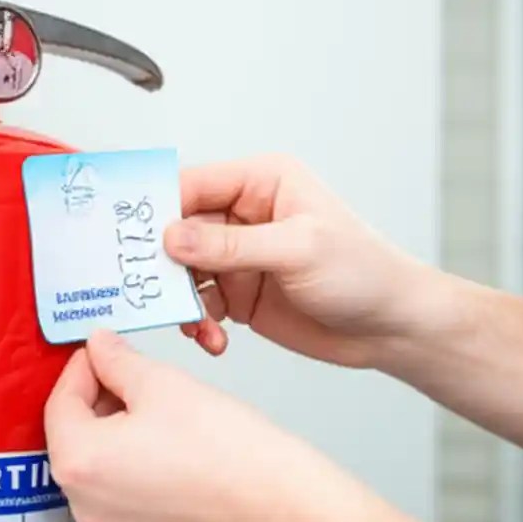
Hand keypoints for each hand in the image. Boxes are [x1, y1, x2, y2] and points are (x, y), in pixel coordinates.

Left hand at [44, 329, 359, 521]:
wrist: (282, 511)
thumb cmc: (229, 452)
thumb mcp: (165, 384)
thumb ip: (119, 362)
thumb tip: (100, 347)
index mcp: (80, 462)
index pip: (60, 402)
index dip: (82, 368)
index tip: (101, 352)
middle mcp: (86, 507)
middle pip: (75, 440)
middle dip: (99, 403)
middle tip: (134, 377)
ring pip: (100, 471)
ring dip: (118, 438)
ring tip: (162, 415)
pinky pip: (125, 500)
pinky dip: (137, 472)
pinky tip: (174, 453)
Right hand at [165, 154, 445, 367]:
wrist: (391, 327)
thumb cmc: (363, 272)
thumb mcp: (298, 250)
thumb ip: (232, 246)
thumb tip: (172, 238)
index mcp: (262, 182)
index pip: (192, 184)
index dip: (159, 208)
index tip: (131, 238)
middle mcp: (244, 215)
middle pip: (178, 231)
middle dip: (163, 264)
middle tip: (151, 291)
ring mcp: (239, 256)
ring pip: (182, 272)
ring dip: (181, 301)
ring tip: (196, 325)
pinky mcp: (239, 295)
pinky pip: (198, 305)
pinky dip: (197, 324)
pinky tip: (214, 339)